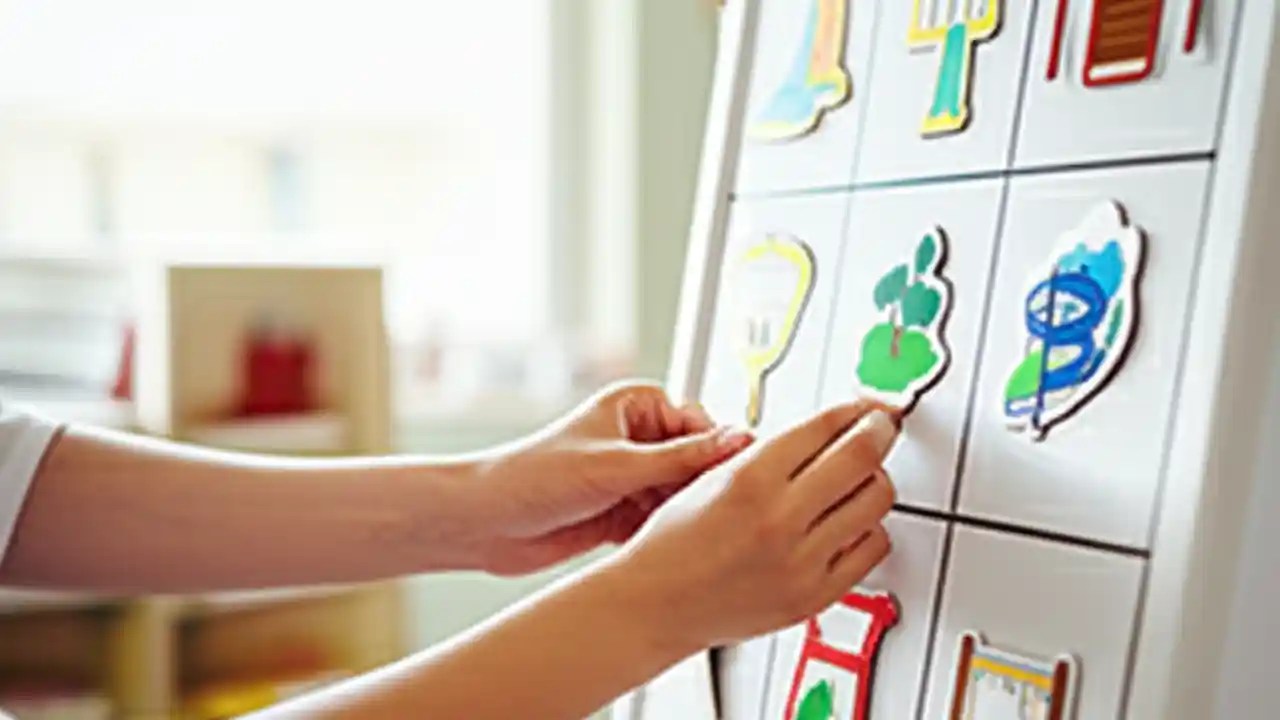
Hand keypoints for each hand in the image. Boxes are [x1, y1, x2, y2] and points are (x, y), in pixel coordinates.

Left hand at [468, 382, 753, 574]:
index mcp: (637, 407)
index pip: (702, 424)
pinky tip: (675, 548)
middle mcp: (637, 440)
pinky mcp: (624, 514)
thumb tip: (739, 441)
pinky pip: (663, 522)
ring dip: (688, 515)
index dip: (723, 453)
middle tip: (724, 515)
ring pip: (683, 496)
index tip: (744, 480)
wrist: (485, 524)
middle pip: (697, 463)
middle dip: (706, 489)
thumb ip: (682, 457)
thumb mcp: (617, 465)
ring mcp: (632, 478)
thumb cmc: (531, 476)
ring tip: (696, 534)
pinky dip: (669, 535)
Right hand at [607, 400, 898, 652]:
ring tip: (859, 477)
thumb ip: (772, 454)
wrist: (655, 603)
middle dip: (880, 431)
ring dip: (874, 479)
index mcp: (749, 479)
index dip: (856, 409)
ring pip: (876, 501)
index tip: (866, 406)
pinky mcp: (813, 596)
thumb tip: (832, 428)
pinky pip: (872, 548)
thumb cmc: (673, 542)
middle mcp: (779, 520)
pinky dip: (868, 528)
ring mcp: (801, 562)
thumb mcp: (713, 476)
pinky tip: (849, 522)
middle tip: (882, 426)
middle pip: (863, 456)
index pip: (826, 426)